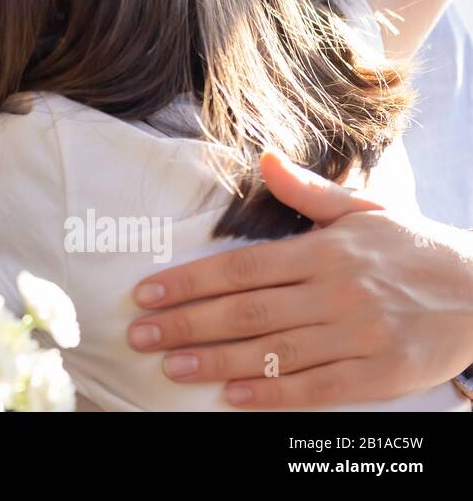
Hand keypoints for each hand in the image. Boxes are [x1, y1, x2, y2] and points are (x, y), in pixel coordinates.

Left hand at [127, 150, 472, 407]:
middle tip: (140, 335)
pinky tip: (233, 397)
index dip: (191, 281)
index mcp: (324, 252)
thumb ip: (307, 191)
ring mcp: (359, 336)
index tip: (148, 293)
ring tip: (171, 366)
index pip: (241, 267)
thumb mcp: (364, 209)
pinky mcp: (382, 375)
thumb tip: (263, 158)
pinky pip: (318, 388)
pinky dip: (273, 394)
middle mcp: (336, 293)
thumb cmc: (414, 247)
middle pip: (246, 312)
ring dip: (217, 361)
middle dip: (187, 323)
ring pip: (274, 352)